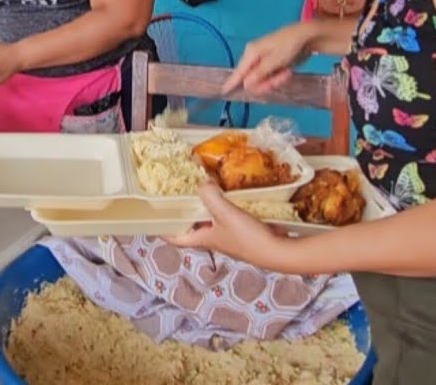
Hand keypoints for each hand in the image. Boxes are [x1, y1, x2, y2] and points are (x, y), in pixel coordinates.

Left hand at [165, 181, 296, 270]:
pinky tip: (232, 195)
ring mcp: (230, 238)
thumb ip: (210, 196)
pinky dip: (227, 207)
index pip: (177, 238)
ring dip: (208, 207)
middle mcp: (214, 240)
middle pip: (194, 227)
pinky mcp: (245, 234)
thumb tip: (204, 183)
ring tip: (206, 189)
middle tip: (182, 194)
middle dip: (188, 212)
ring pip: (213, 221)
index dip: (165, 230)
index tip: (157, 219)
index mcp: (203, 239)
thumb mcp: (225, 213)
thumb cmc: (248, 237)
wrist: (279, 252)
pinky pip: (230, 218)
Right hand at [221, 22, 316, 94]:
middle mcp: (253, 56)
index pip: (238, 71)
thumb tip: (245, 84)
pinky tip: (287, 71)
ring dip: (275, 80)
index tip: (223, 92)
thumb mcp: (274, 61)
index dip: (232, 82)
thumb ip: (259, 74)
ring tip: (287, 73)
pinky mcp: (271, 63)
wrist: (307, 36)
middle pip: (252, 78)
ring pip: (262, 79)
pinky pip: (269, 76)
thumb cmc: (289, 45)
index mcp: (251, 53)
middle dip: (266, 82)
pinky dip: (278, 77)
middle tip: (281, 79)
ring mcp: (263, 60)